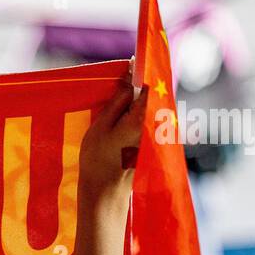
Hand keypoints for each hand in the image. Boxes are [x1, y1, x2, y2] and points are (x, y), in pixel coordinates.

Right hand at [77, 77, 146, 216]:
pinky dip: (140, 114)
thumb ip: (117, 101)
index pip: (147, 84)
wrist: (106, 194)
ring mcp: (156, 135)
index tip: (133, 60)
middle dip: (142, 85)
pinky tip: (126, 115)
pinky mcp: (153, 144)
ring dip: (140, 100)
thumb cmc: (98, 160)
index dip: (141, 70)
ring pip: (151, 108)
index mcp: (143, 116)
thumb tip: (129, 79)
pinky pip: (149, 120)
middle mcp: (155, 124)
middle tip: (128, 73)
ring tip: (124, 94)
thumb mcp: (101, 126)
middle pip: (153, 95)